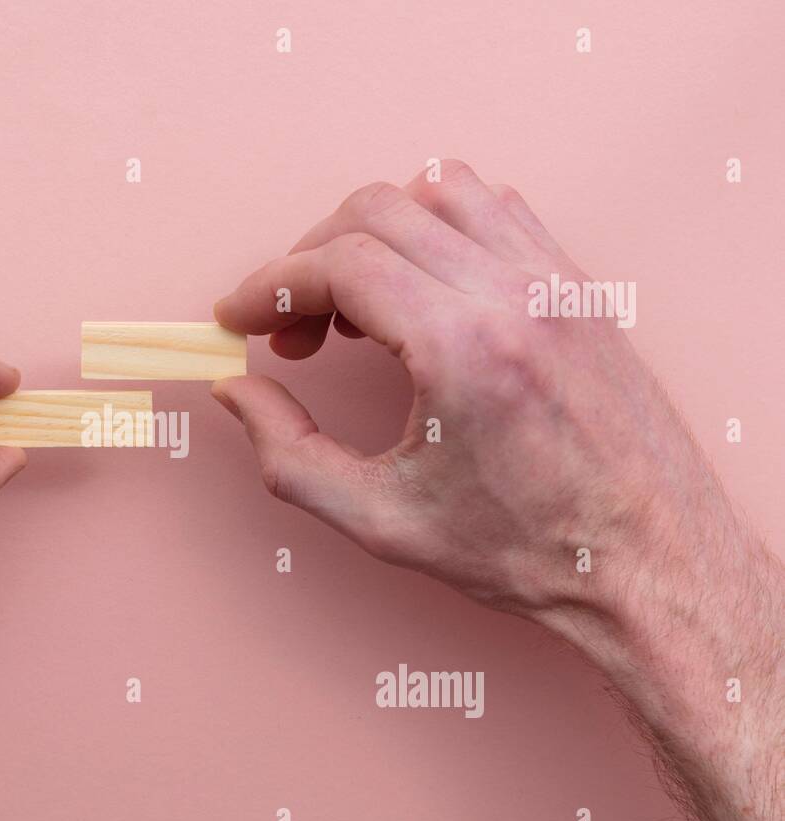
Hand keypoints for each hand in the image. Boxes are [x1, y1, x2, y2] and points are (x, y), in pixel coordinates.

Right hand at [212, 161, 783, 820]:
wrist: (650, 563)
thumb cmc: (528, 551)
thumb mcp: (382, 522)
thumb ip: (289, 454)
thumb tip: (237, 392)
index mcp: (464, 349)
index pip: (340, 264)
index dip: (268, 286)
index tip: (236, 319)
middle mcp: (514, 294)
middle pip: (376, 213)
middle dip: (307, 261)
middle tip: (288, 333)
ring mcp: (554, 281)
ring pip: (436, 190)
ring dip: (371, 232)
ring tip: (354, 308)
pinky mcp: (577, 286)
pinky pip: (494, 207)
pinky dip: (436, 225)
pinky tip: (419, 288)